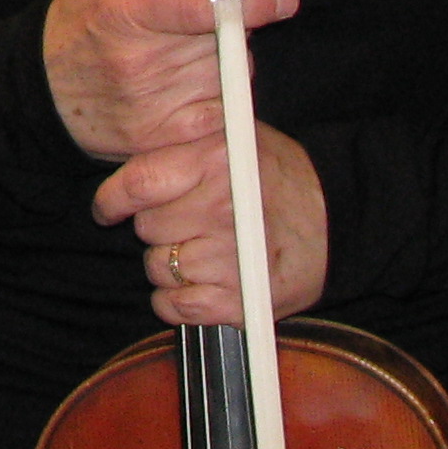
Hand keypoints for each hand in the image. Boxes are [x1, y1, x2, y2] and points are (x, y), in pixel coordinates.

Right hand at [43, 0, 299, 160]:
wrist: (38, 92)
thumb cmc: (76, 24)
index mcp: (127, 11)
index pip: (200, 7)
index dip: (248, 3)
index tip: (285, 1)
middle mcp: (140, 61)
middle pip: (223, 43)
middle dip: (228, 32)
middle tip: (202, 28)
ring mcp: (151, 104)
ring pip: (225, 80)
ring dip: (223, 67)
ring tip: (188, 58)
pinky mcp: (159, 138)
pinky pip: (216, 117)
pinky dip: (217, 101)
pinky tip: (193, 89)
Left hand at [94, 125, 330, 324]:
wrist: (339, 222)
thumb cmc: (281, 179)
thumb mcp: (237, 141)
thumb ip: (185, 147)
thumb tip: (127, 157)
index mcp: (216, 160)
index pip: (138, 184)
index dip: (112, 200)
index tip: (108, 209)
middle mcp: (221, 208)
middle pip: (146, 229)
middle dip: (159, 228)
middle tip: (188, 223)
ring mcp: (229, 258)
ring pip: (156, 269)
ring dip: (169, 265)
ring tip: (204, 251)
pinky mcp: (236, 302)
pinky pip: (173, 307)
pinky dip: (177, 301)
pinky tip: (202, 283)